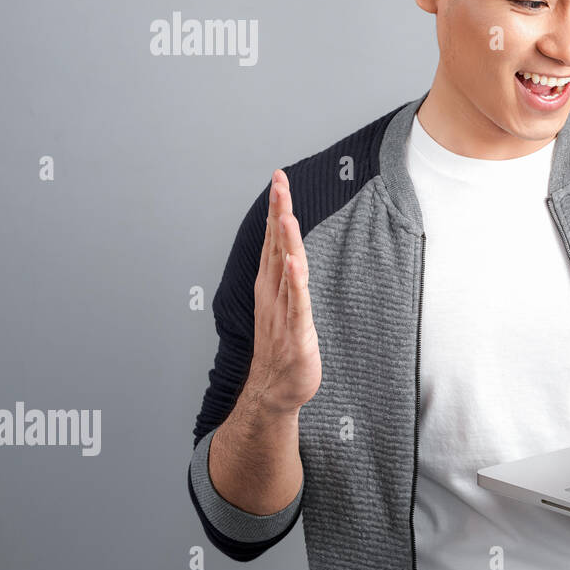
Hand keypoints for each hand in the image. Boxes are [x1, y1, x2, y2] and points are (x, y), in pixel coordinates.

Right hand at [244, 169, 321, 414]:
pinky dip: (295, 282)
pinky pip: (297, 303)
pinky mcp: (297, 332)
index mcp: (272, 284)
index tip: (279, 179)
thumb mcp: (285, 304)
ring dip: (286, 240)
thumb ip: (287, 275)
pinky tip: (294, 262)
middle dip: (279, 211)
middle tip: (279, 180)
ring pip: (286, 269)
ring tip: (287, 213)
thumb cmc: (282, 347)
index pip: (275, 238)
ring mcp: (283, 312)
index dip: (277, 208)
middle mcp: (274, 293)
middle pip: (277, 245)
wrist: (275, 390)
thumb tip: (290, 247)